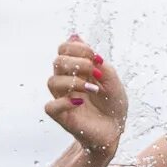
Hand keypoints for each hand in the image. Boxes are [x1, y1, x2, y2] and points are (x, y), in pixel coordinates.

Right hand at [44, 34, 127, 155]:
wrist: (115, 129)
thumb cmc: (112, 103)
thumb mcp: (112, 79)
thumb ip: (97, 61)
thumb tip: (75, 37)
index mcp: (76, 69)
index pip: (64, 49)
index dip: (77, 48)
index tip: (96, 57)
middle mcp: (66, 81)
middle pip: (57, 62)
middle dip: (77, 63)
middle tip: (96, 72)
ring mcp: (62, 98)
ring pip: (52, 82)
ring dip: (74, 82)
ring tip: (93, 89)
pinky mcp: (61, 116)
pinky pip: (51, 106)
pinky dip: (64, 102)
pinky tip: (80, 102)